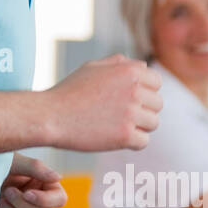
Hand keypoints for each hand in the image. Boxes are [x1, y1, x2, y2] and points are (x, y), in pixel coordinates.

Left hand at [0, 153, 66, 207]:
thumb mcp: (15, 161)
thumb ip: (36, 167)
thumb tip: (58, 178)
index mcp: (46, 186)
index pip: (61, 200)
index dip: (46, 200)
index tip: (27, 192)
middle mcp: (40, 203)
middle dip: (24, 205)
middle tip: (8, 190)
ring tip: (1, 199)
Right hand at [44, 54, 161, 151]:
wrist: (50, 116)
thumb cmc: (69, 92)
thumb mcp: (92, 67)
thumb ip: (119, 64)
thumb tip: (141, 66)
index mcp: (130, 71)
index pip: (156, 83)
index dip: (145, 92)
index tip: (130, 100)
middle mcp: (134, 90)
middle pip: (157, 105)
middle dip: (143, 111)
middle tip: (121, 116)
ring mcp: (131, 113)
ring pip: (153, 124)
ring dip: (139, 127)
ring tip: (117, 126)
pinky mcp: (125, 136)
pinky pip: (144, 141)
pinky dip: (132, 143)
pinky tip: (116, 138)